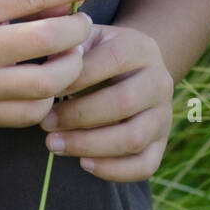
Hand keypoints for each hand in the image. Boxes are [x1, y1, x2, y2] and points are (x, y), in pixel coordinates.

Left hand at [38, 24, 173, 180]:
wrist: (133, 70)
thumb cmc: (99, 54)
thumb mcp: (88, 39)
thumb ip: (71, 47)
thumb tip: (51, 64)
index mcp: (141, 48)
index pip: (111, 61)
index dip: (77, 77)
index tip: (46, 90)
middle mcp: (160, 81)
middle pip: (123, 103)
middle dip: (78, 116)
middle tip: (45, 123)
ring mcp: (164, 115)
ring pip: (133, 138)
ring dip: (89, 145)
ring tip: (54, 144)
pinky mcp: (162, 144)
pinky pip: (144, 165)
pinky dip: (113, 170)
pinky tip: (83, 162)